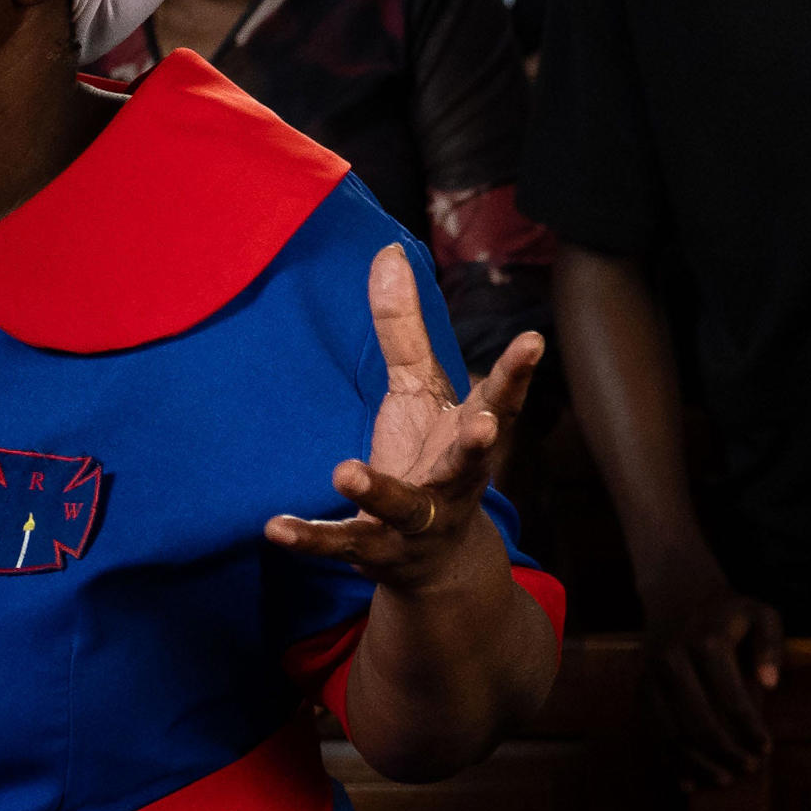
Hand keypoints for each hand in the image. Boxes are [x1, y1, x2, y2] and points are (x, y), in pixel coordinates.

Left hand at [265, 245, 536, 599]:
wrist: (434, 561)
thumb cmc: (430, 458)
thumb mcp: (420, 392)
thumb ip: (405, 327)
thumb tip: (389, 249)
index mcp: (469, 436)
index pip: (502, 400)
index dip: (518, 372)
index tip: (535, 341)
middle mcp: (455, 480)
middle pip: (471, 462)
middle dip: (479, 446)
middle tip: (484, 427)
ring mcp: (418, 519)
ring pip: (403, 507)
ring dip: (379, 491)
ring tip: (346, 471)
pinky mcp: (377, 549)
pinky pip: (343, 544)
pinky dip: (311, 537)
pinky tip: (275, 528)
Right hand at [638, 565, 784, 787]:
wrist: (676, 592)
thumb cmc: (727, 611)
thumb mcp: (761, 614)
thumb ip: (771, 645)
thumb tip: (772, 684)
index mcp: (706, 643)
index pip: (732, 699)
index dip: (750, 729)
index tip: (767, 748)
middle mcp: (672, 661)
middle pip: (700, 722)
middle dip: (727, 752)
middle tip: (750, 768)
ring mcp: (651, 677)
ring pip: (673, 733)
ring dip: (699, 763)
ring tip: (725, 780)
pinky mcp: (640, 690)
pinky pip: (654, 732)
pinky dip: (670, 761)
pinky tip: (688, 783)